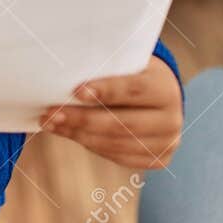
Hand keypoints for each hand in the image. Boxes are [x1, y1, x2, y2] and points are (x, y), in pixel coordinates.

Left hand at [38, 58, 182, 168]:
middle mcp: (172, 119)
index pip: (135, 90)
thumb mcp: (125, 62)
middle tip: (51, 114)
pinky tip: (69, 133)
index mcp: (166, 88)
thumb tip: (63, 72)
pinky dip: (91, 145)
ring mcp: (167, 143)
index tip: (76, 91)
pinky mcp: (158, 160)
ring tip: (52, 123)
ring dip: (79, 135)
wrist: (157, 94)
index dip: (106, 91)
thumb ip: (104, 67)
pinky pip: (119, 157)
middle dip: (82, 119)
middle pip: (123, 124)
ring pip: (117, 144)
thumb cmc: (130, 72)